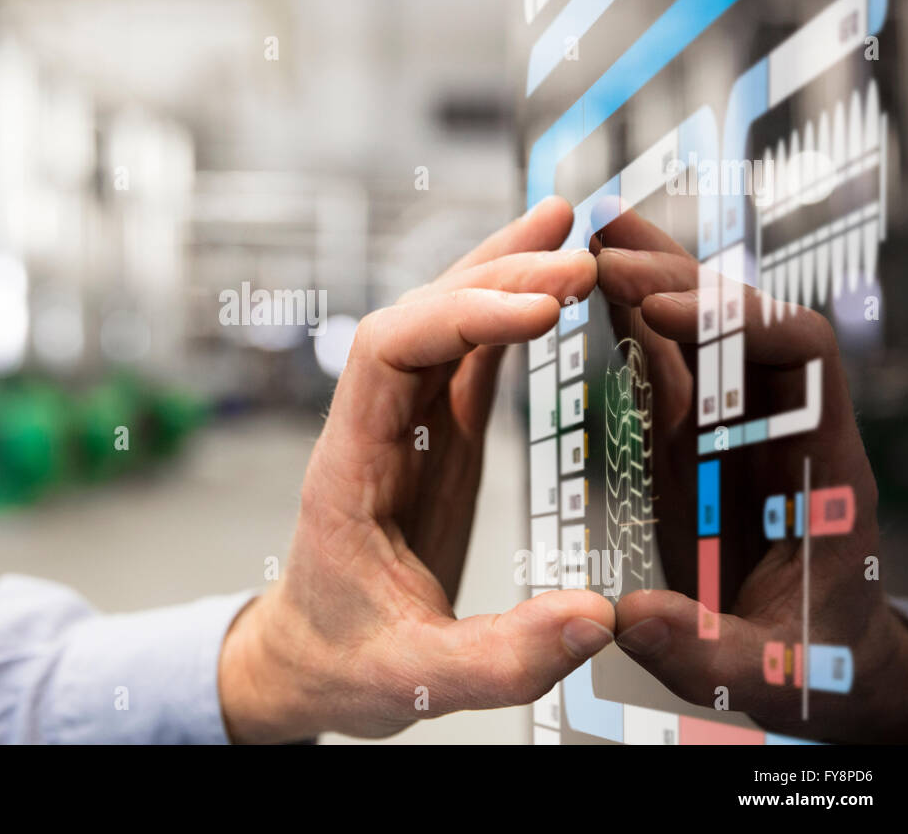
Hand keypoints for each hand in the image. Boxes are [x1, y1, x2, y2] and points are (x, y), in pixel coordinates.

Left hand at [217, 196, 614, 741]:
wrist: (309, 658)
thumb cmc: (343, 660)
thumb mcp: (417, 677)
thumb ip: (503, 657)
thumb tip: (599, 616)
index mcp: (350, 465)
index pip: (390, 349)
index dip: (461, 315)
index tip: (541, 311)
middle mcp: (373, 427)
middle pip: (421, 316)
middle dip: (497, 279)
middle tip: (581, 259)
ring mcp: (404, 425)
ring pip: (445, 324)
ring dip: (502, 276)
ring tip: (567, 230)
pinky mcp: (434, 437)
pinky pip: (467, 358)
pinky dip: (507, 318)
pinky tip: (548, 290)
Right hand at [595, 211, 907, 742]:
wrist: (811, 661)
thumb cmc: (807, 662)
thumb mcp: (761, 673)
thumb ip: (703, 648)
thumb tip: (627, 615)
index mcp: (819, 462)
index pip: (802, 351)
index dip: (736, 318)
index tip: (663, 311)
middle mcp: (777, 424)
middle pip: (741, 318)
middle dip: (676, 276)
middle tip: (601, 251)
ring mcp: (731, 425)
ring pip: (698, 327)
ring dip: (647, 277)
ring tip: (586, 234)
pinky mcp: (691, 438)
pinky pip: (664, 362)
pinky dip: (627, 319)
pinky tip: (589, 285)